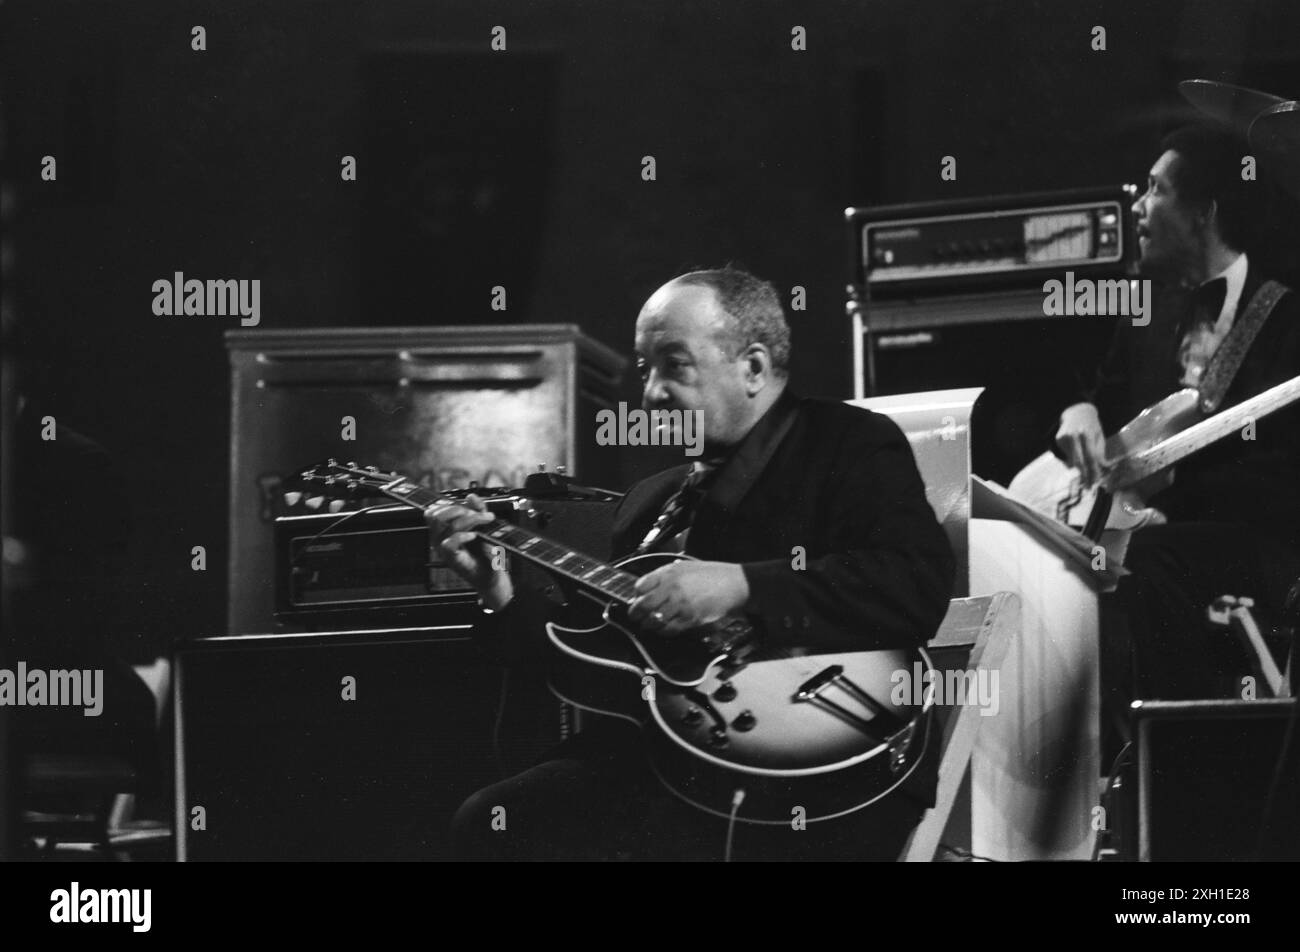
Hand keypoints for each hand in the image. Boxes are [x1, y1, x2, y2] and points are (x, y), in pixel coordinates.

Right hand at [424, 494, 513, 610]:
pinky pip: (449, 543)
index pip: (431, 512)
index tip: (466, 505)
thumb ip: (477, 509)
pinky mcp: (451, 558)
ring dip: (470, 519)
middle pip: (436, 516)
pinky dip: (463, 536)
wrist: (490, 572)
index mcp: (441, 529)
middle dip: (459, 510)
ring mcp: (443, 549)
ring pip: (448, 526)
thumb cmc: (483, 550)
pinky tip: (474, 536)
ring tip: (484, 521)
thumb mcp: (482, 524)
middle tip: (478, 514)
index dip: (447, 504)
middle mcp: (439, 538)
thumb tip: (471, 496)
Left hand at [628, 560, 749, 636]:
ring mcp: (680, 604)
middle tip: (636, 618)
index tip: (636, 600)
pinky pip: (669, 629)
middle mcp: (672, 588)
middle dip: (636, 614)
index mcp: (669, 573)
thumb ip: (666, 575)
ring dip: (649, 625)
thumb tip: (648, 587)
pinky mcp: (690, 618)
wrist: (735, 584)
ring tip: (649, 625)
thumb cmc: (712, 575)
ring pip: (653, 621)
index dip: (635, 595)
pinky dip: (664, 631)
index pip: (640, 586)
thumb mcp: (685, 567)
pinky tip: (665, 629)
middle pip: (642, 605)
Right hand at [1055, 402, 1107, 485]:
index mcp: (1088, 434)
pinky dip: (1071, 459)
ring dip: (1079, 468)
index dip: (1093, 471)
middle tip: (1088, 486)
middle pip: (1079, 462)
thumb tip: (1102, 470)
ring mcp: (1064, 437)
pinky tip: (1075, 452)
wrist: (1077, 411)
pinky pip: (1065, 456)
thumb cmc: (1093, 426)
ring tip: (1084, 468)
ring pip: (1071, 461)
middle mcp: (1074, 435)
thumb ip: (1100, 454)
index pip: (1091, 457)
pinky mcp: (1058, 440)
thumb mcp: (1100, 438)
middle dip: (1085, 475)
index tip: (1095, 483)